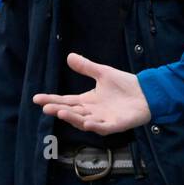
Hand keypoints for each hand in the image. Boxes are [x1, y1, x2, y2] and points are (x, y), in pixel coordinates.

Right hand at [32, 52, 151, 133]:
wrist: (147, 92)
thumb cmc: (125, 85)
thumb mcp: (103, 73)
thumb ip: (86, 67)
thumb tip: (69, 56)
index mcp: (87, 101)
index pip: (66, 101)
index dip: (51, 100)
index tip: (36, 98)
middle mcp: (92, 112)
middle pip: (72, 112)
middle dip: (58, 110)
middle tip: (46, 107)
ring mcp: (103, 120)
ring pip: (83, 121)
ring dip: (72, 118)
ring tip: (61, 113)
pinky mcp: (116, 125)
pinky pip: (103, 128)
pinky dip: (95, 126)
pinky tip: (86, 123)